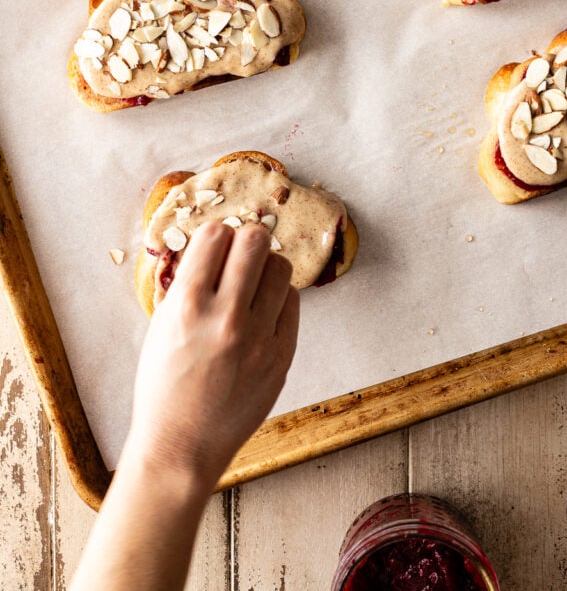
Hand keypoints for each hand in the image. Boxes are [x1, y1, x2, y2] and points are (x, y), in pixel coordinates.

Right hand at [124, 221, 298, 490]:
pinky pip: (293, 301)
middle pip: (255, 240)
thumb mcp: (160, 327)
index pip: (215, 234)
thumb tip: (206, 243)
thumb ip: (183, 284)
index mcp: (188, 306)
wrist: (182, 445)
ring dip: (266, 268)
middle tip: (241, 254)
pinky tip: (263, 311)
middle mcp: (227, 317)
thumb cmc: (163, 386)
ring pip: (281, 267)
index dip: (216, 234)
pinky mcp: (282, 355)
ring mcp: (259, 337)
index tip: (216, 244)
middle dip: (247, 240)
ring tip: (253, 284)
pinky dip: (279, 298)